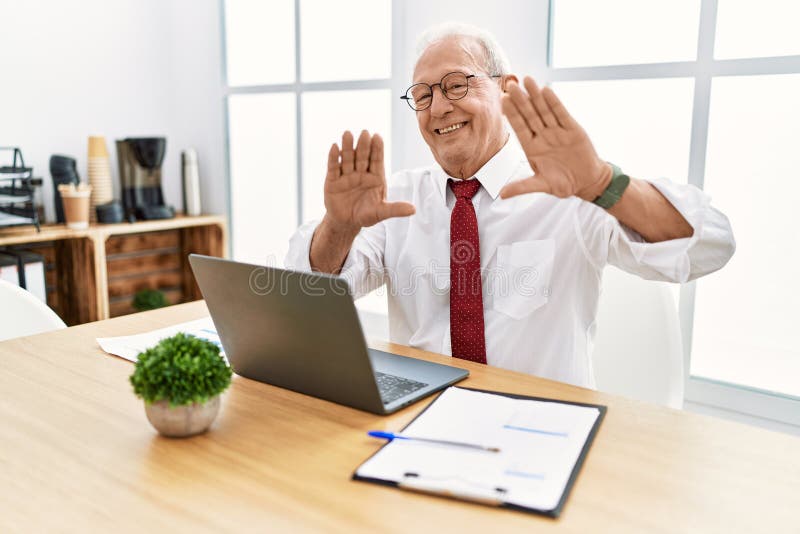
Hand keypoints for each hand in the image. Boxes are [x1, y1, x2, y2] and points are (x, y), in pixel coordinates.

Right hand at [324, 130, 414, 229]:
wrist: (346, 223)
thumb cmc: (366, 215)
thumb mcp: (381, 213)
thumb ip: (395, 209)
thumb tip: (413, 210)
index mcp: (375, 177)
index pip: (376, 160)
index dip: (377, 149)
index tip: (378, 137)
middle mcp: (361, 173)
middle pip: (362, 157)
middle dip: (363, 146)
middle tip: (365, 133)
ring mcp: (346, 175)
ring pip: (347, 159)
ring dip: (347, 147)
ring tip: (348, 134)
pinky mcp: (332, 181)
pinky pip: (333, 167)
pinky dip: (334, 158)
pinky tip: (335, 147)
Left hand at [499, 77, 611, 201]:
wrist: (588, 181)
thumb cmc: (563, 184)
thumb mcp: (542, 185)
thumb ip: (523, 186)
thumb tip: (502, 195)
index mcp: (532, 148)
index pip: (519, 128)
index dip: (512, 114)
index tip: (503, 100)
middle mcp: (542, 136)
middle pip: (529, 115)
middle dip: (520, 100)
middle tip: (511, 84)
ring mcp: (557, 131)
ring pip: (544, 111)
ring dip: (536, 96)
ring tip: (527, 80)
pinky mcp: (572, 129)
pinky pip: (561, 113)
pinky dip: (554, 102)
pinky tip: (546, 91)